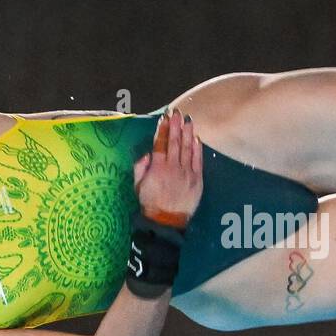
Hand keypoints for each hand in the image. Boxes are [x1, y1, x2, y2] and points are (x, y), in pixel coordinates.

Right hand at [132, 108, 202, 227]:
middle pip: (175, 142)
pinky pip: (198, 160)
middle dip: (176, 126)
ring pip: (188, 149)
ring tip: (188, 121)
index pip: (161, 143)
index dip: (163, 130)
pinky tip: (197, 139)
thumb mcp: (138, 185)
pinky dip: (198, 148)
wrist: (167, 221)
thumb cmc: (150, 203)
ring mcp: (187, 173)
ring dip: (188, 133)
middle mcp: (173, 167)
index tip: (165, 118)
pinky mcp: (197, 179)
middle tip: (177, 113)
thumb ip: (140, 167)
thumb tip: (147, 153)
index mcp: (157, 168)